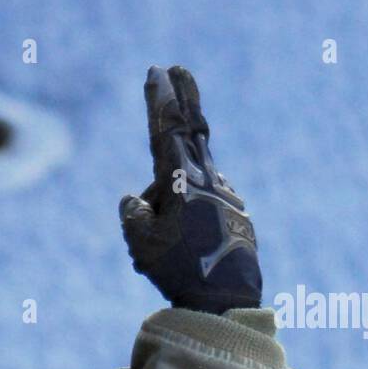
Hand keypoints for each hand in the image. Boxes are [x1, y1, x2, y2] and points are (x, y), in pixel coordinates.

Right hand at [120, 65, 261, 313]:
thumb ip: (133, 211)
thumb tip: (139, 198)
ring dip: (169, 208)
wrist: (225, 299)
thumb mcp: (140, 241)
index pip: (168, 129)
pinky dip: (185, 222)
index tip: (157, 71)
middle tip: (178, 69)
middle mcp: (208, 179)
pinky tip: (187, 253)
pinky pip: (199, 210)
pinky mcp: (234, 213)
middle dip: (183, 98)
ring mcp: (225, 194)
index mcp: (182, 180)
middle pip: (193, 129)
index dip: (160, 99)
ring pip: (185, 188)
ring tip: (165, 251)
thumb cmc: (177, 269)